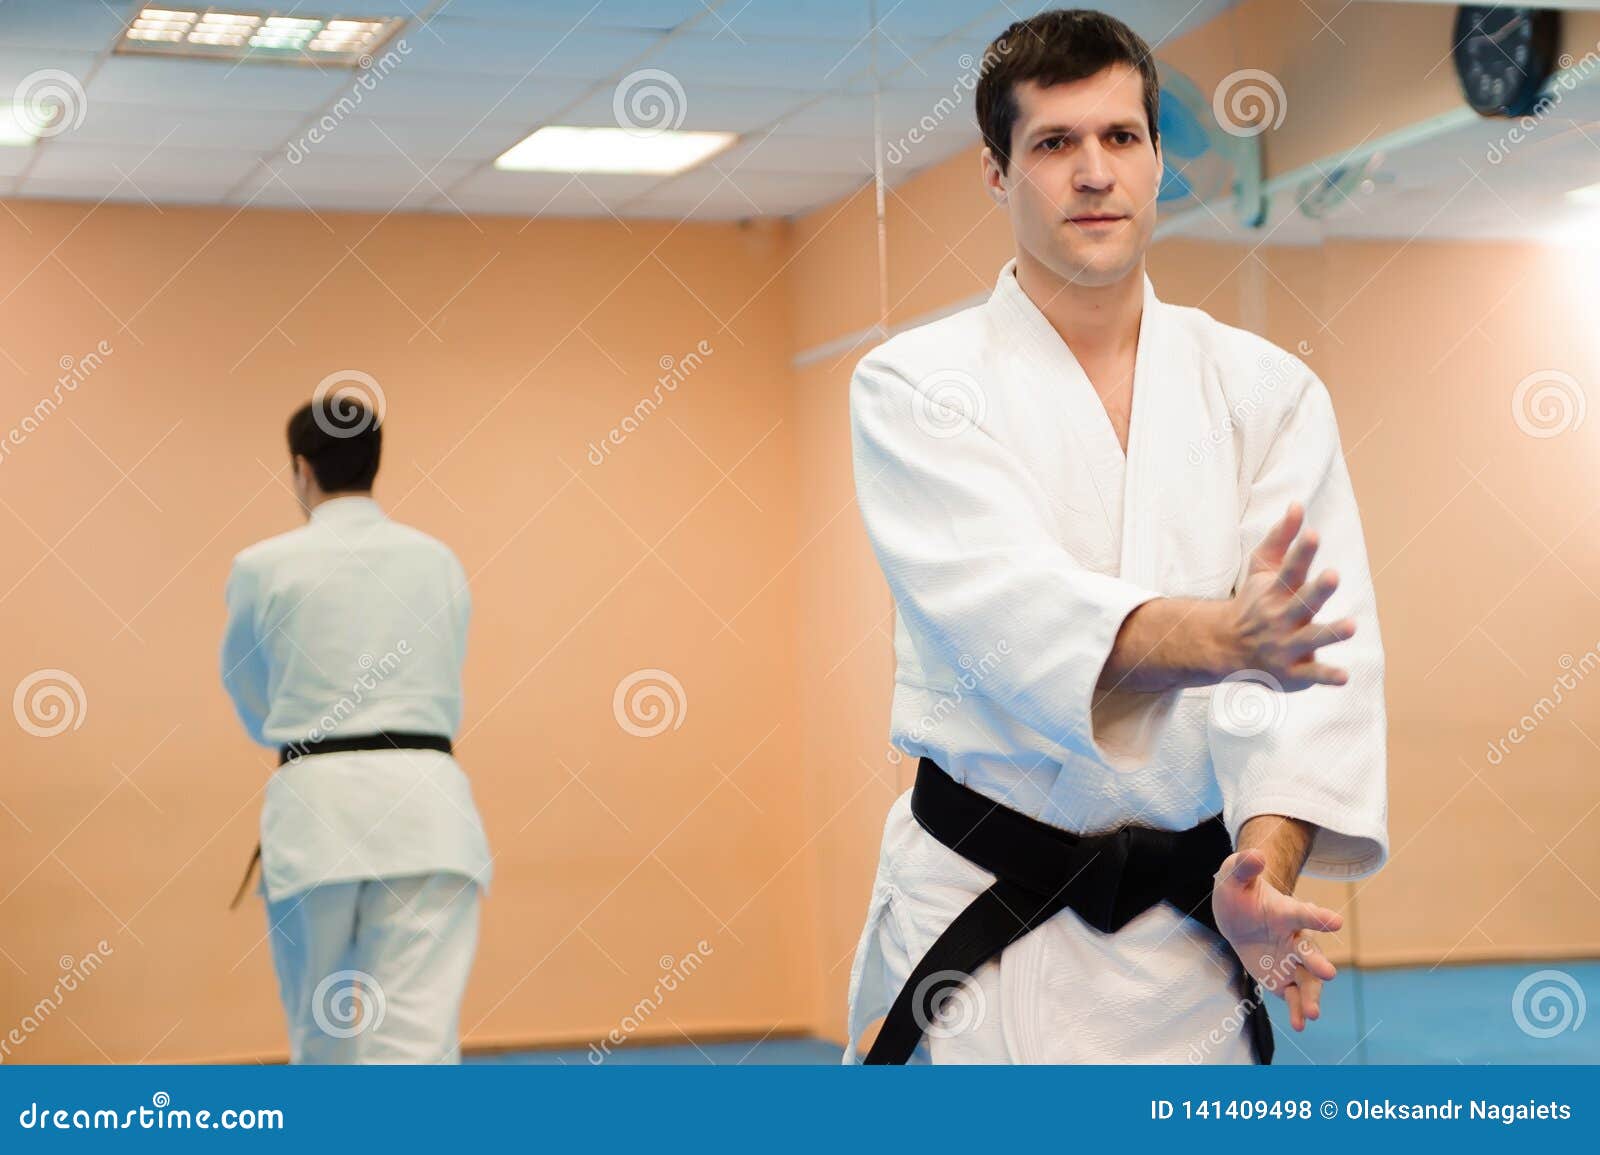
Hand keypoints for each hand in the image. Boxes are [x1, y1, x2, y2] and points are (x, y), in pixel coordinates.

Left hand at [1212, 848, 1342, 1030]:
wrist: (1238, 914)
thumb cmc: (1240, 890)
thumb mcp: (1235, 875)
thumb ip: (1245, 867)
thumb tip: (1255, 854)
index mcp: (1286, 912)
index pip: (1304, 914)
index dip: (1318, 917)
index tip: (1336, 921)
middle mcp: (1294, 939)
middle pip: (1309, 952)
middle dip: (1317, 963)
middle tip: (1328, 974)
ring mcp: (1290, 961)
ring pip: (1306, 980)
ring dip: (1311, 996)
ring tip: (1312, 1015)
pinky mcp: (1282, 978)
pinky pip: (1292, 996)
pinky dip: (1296, 1009)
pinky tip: (1299, 1024)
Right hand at [1223, 502, 1355, 690]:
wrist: (1226, 646)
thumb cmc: (1252, 602)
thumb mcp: (1262, 568)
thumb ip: (1282, 538)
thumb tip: (1298, 504)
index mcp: (1275, 592)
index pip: (1290, 570)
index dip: (1301, 552)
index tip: (1312, 534)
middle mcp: (1280, 618)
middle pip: (1301, 603)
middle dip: (1317, 591)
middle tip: (1333, 575)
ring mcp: (1285, 645)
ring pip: (1311, 639)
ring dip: (1330, 633)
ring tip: (1351, 625)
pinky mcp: (1292, 671)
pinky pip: (1310, 674)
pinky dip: (1325, 676)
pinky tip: (1344, 677)